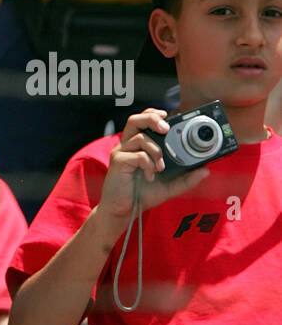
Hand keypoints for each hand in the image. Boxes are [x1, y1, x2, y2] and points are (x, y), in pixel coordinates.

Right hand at [98, 109, 209, 226]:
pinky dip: (148, 164)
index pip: (143, 120)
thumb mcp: (169, 186)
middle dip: (152, 119)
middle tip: (165, 129)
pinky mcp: (118, 161)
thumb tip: (205, 170)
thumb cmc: (142, 194)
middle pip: (135, 120)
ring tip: (160, 166)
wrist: (123, 211)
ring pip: (139, 137)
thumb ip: (186, 179)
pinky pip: (138, 155)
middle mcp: (128, 145)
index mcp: (138, 145)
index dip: (153, 113)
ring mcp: (122, 152)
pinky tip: (150, 176)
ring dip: (155, 150)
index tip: (168, 115)